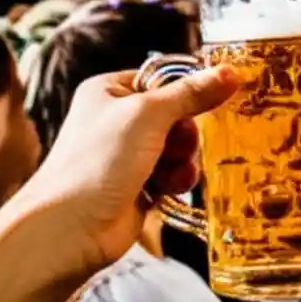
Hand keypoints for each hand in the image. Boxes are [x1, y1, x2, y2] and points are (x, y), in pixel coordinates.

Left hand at [16, 68, 238, 274]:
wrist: (71, 229)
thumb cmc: (96, 165)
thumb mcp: (148, 116)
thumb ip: (190, 93)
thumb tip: (230, 72)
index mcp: (110, 93)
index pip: (163, 79)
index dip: (187, 91)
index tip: (211, 99)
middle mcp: (118, 122)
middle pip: (178, 116)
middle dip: (185, 135)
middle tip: (175, 145)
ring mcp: (129, 156)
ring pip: (181, 148)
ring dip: (183, 161)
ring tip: (168, 172)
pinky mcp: (139, 186)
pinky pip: (175, 174)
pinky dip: (177, 181)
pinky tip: (167, 189)